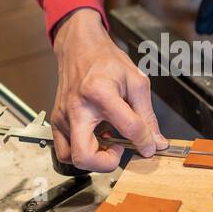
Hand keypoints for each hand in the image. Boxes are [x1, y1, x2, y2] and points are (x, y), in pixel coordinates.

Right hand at [51, 9, 166, 170]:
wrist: (79, 48)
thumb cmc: (105, 61)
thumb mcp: (135, 81)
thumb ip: (147, 114)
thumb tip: (155, 141)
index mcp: (99, 93)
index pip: (128, 128)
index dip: (145, 141)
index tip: (149, 145)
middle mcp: (76, 108)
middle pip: (84, 156)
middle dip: (106, 163)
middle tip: (119, 150)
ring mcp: (62, 117)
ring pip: (71, 157)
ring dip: (93, 157)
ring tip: (107, 141)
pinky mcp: (56, 122)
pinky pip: (65, 150)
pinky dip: (81, 151)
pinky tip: (96, 137)